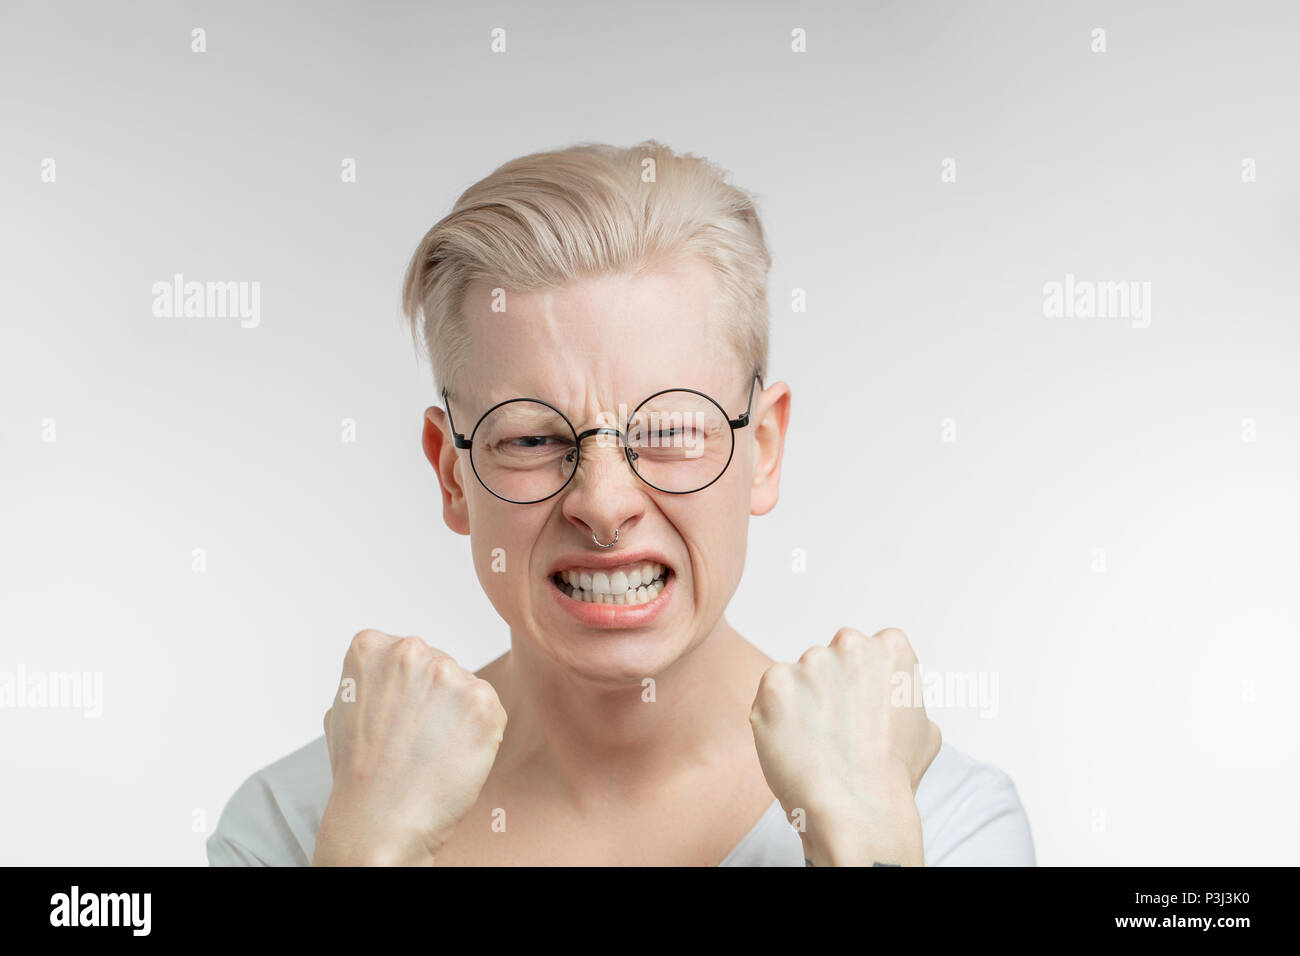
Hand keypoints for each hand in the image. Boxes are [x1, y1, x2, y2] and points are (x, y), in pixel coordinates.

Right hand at [312, 629, 507, 865]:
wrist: (379, 820)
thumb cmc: (359, 774)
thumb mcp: (343, 708)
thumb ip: (371, 678)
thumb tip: (390, 674)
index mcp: (371, 646)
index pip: (405, 656)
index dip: (404, 693)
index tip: (394, 720)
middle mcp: (411, 651)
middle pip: (439, 668)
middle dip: (434, 700)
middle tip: (415, 740)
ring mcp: (449, 674)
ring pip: (466, 689)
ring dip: (458, 717)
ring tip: (431, 752)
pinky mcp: (482, 701)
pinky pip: (490, 711)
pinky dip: (480, 735)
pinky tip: (453, 757)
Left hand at [748, 627, 941, 865]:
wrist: (859, 811)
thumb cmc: (893, 778)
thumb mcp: (926, 730)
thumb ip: (906, 698)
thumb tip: (895, 700)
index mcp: (891, 648)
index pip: (868, 650)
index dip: (861, 685)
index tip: (860, 714)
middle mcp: (851, 644)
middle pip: (828, 659)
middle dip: (827, 689)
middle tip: (834, 732)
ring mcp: (811, 661)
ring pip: (797, 678)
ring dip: (800, 704)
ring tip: (815, 744)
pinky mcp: (776, 683)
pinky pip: (771, 693)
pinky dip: (775, 717)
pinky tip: (794, 744)